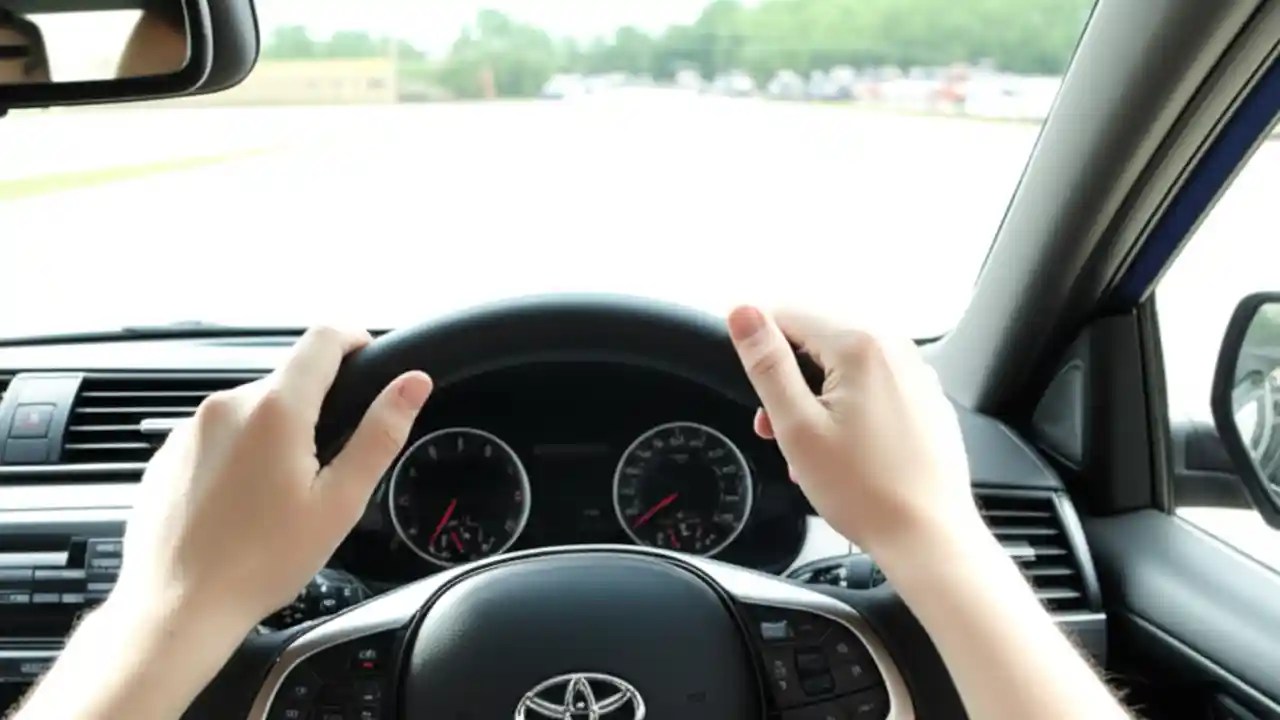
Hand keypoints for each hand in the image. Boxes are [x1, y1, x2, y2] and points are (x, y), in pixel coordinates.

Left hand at [113, 326, 432, 633]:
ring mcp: (190, 428)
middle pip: (289, 379)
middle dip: (316, 406)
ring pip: (253, 409)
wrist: (179, 605)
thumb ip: (380, 433)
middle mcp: (227, 405)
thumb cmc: (263, 562)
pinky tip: (245, 503)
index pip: (323, 338)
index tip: (368, 358)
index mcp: (276, 409)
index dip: (355, 339)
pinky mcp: (168, 452)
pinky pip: (218, 435)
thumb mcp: (341, 501)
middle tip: (329, 465)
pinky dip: (240, 455)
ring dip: (277, 433)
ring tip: (282, 494)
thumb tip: (414, 383)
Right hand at [726, 306, 977, 558]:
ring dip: (818, 402)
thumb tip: (744, 313)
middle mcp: (895, 349)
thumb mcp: (797, 426)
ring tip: (811, 452)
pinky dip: (851, 412)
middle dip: (791, 384)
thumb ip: (767, 364)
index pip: (787, 318)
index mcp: (861, 346)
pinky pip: (874, 391)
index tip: (764, 400)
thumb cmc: (865, 490)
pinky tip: (846, 454)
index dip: (764, 358)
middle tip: (780, 432)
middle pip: (818, 345)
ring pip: (845, 371)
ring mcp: (916, 376)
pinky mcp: (926, 403)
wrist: (927, 537)